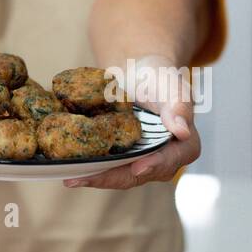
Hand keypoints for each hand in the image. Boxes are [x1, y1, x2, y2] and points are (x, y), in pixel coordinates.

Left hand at [64, 56, 199, 189]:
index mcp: (184, 146)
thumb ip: (179, 106)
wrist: (140, 73)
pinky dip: (89, 167)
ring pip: (118, 174)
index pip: (169, 159)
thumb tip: (182, 131)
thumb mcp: (172, 85)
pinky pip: (106, 165)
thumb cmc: (160, 77)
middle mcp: (163, 160)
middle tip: (85, 178)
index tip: (137, 167)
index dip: (154, 165)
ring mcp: (140, 161)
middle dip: (111, 178)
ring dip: (94, 177)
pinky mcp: (121, 157)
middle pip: (137, 174)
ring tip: (70, 178)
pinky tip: (68, 167)